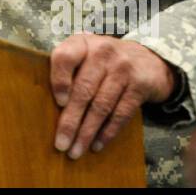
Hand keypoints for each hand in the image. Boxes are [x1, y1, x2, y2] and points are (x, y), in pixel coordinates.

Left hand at [49, 34, 176, 158]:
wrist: (149, 59)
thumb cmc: (105, 62)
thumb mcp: (86, 55)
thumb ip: (68, 71)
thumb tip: (46, 107)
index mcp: (83, 43)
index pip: (65, 57)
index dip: (59, 80)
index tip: (57, 103)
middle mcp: (103, 52)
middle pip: (83, 90)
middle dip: (70, 121)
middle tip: (61, 144)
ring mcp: (123, 68)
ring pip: (101, 105)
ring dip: (87, 132)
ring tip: (76, 150)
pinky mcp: (140, 85)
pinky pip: (121, 113)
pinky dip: (107, 132)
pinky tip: (97, 144)